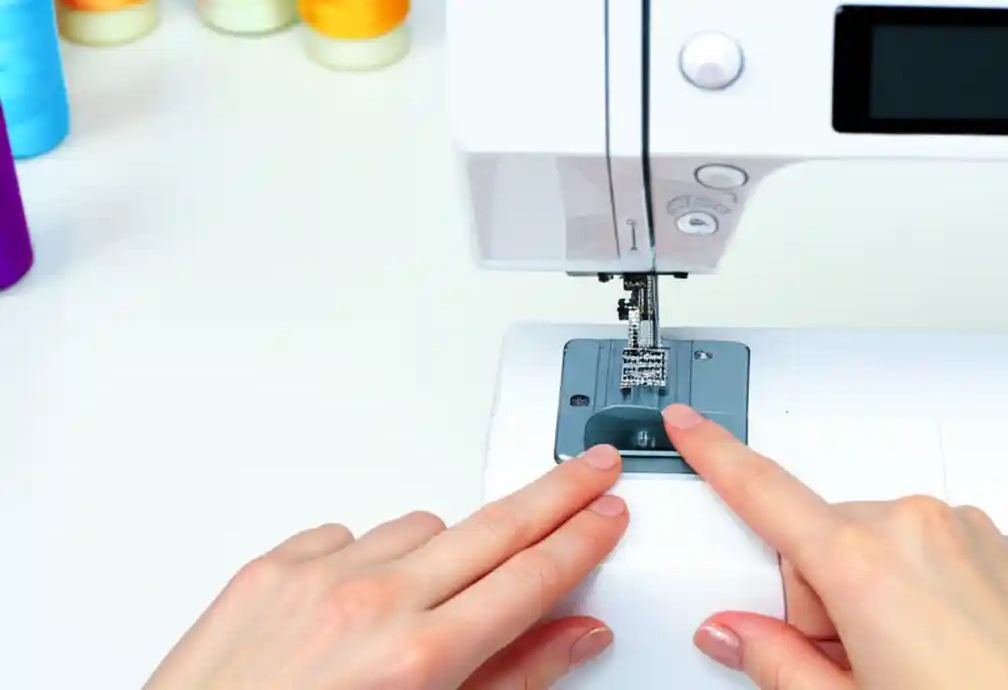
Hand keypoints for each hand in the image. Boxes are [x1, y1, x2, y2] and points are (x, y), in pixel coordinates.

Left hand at [144, 445, 627, 689]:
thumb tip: (572, 636)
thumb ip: (511, 680)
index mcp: (418, 660)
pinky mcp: (270, 566)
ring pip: (420, 526)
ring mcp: (316, 577)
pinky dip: (367, 558)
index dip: (580, 540)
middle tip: (591, 468)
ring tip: (432, 598)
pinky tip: (360, 600)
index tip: (607, 514)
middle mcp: (369, 603)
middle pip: (493, 526)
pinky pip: (348, 535)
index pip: (529, 578)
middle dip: (555, 492)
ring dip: (446, 548)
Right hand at [661, 404, 1007, 689]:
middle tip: (857, 666)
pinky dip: (938, 591)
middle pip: (828, 539)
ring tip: (917, 665)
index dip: (716, 455)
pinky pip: (947, 551)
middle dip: (825, 597)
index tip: (689, 424)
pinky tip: (958, 651)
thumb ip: (776, 662)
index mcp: (865, 564)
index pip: (764, 493)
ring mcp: (977, 535)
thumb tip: (732, 633)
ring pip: (889, 544)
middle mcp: (921, 528)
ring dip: (884, 592)